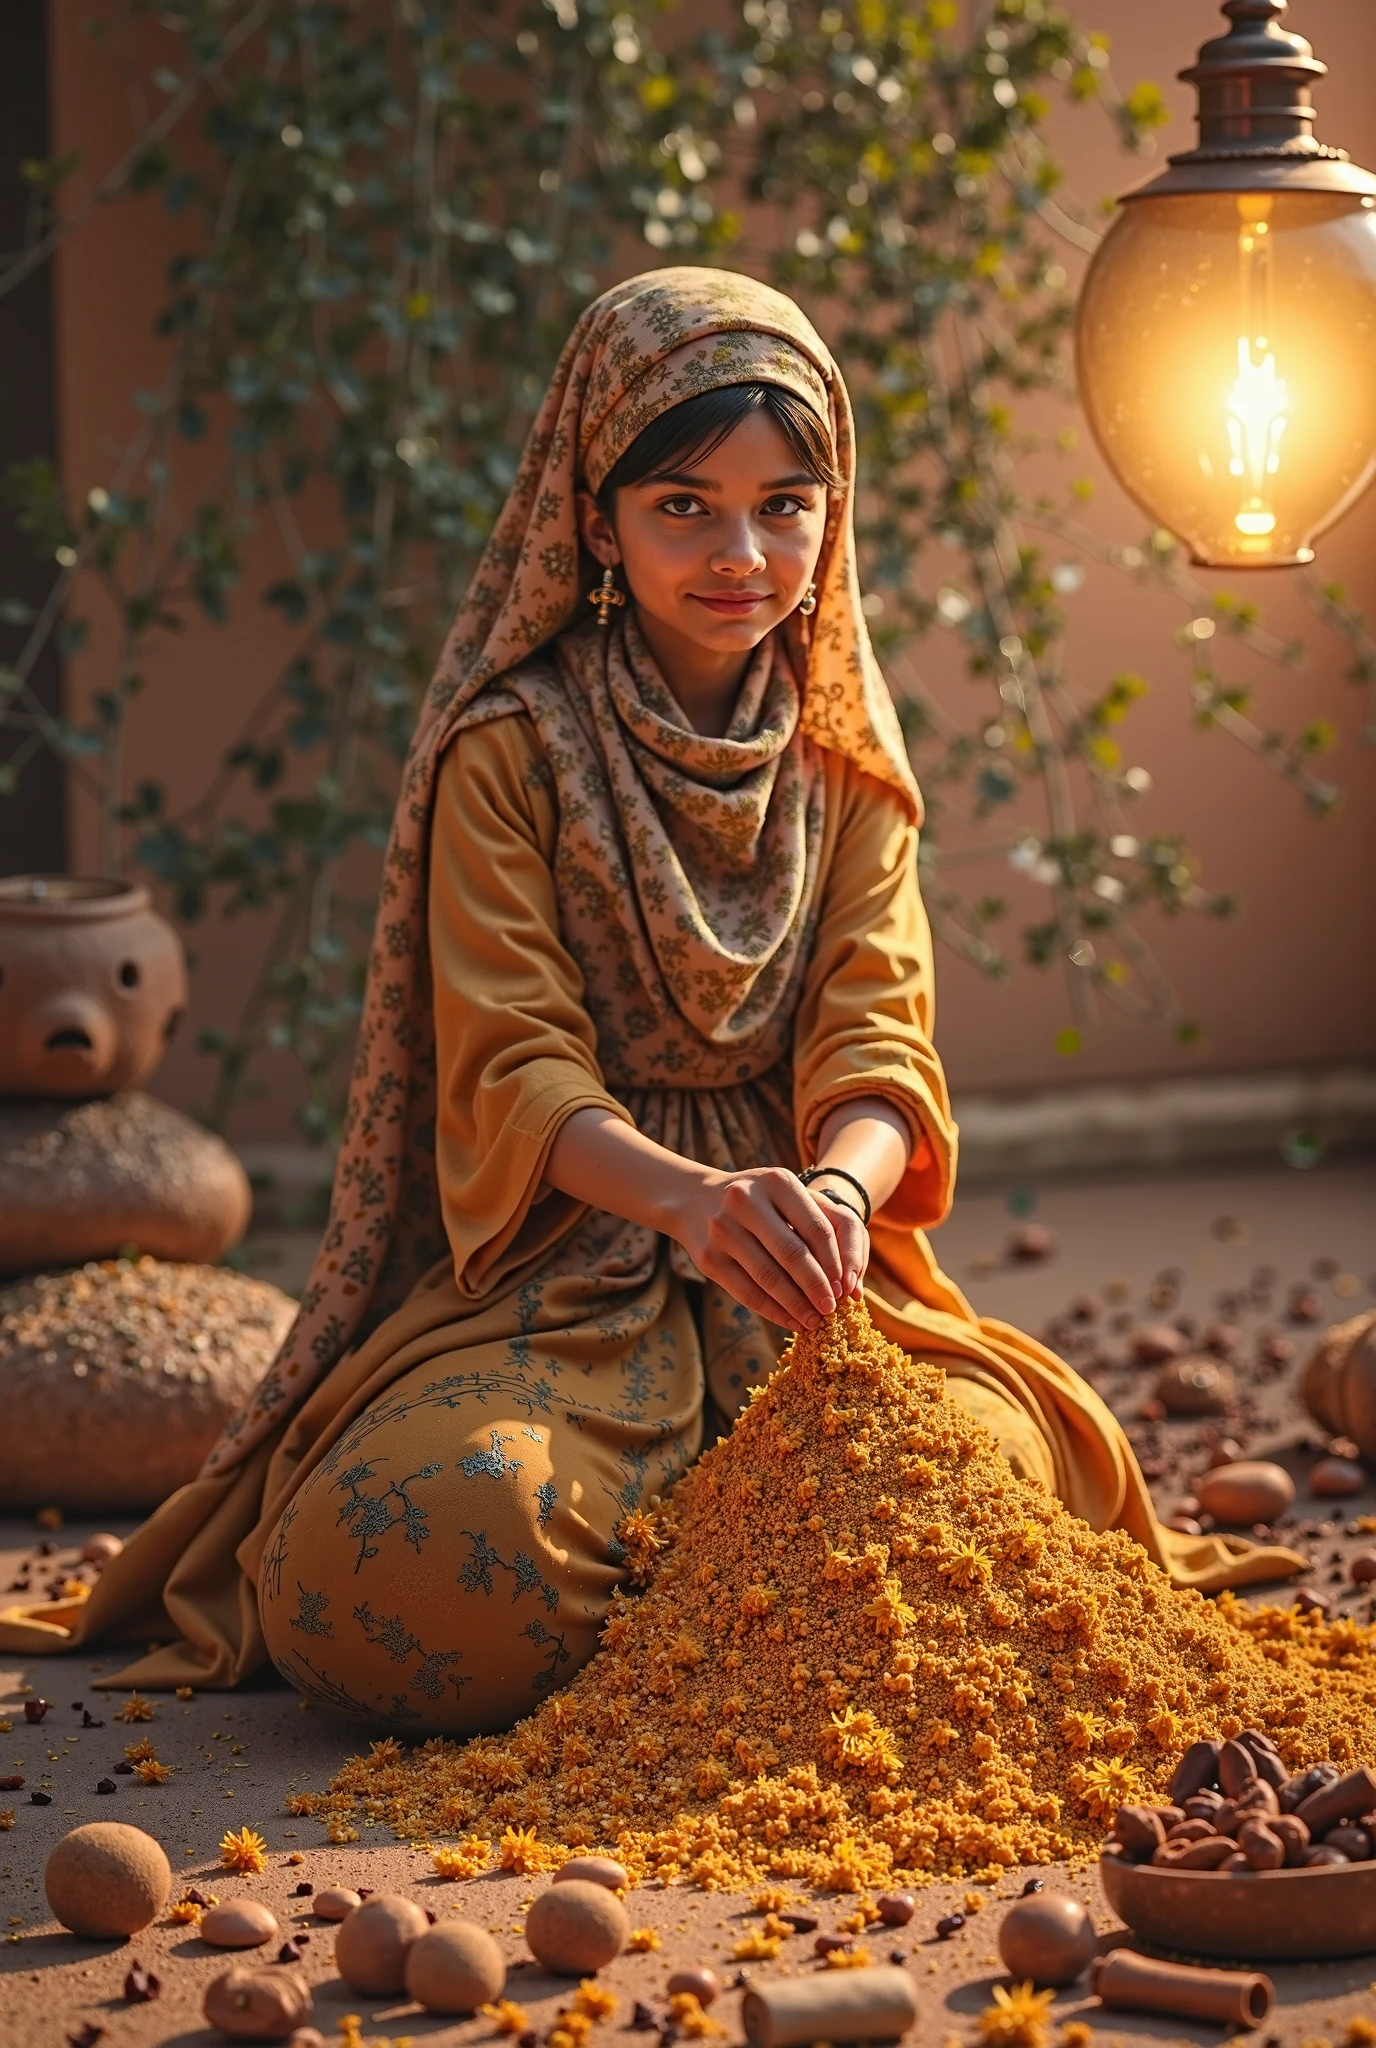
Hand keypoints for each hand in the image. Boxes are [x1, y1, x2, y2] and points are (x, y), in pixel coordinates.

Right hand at [670, 1165, 859, 1331]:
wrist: (695, 1199)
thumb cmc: (759, 1202)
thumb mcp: (785, 1196)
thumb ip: (820, 1226)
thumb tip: (850, 1282)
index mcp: (776, 1180)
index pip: (817, 1228)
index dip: (835, 1263)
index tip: (845, 1287)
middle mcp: (745, 1200)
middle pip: (792, 1254)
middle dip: (817, 1287)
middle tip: (831, 1309)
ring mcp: (723, 1229)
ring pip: (769, 1278)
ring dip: (796, 1306)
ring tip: (814, 1321)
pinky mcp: (708, 1258)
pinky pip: (747, 1292)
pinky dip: (773, 1312)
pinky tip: (790, 1321)